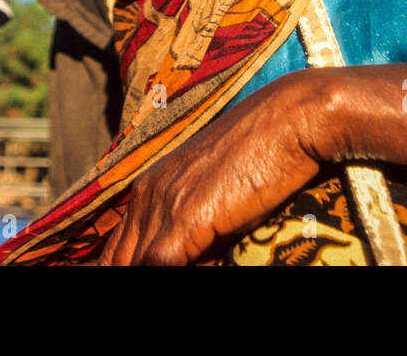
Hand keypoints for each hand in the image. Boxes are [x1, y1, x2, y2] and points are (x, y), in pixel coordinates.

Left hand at [100, 71, 334, 264]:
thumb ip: (196, 230)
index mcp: (151, 187)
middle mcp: (148, 194)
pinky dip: (170, 274)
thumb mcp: (218, 194)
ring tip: (174, 286)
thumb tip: (194, 257)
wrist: (290, 119)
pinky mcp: (184, 220)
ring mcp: (163, 206)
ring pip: (131, 265)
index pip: (118, 247)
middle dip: (128, 270)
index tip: (138, 268)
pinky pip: (155, 266)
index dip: (124, 264)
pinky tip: (199, 270)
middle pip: (116, 258)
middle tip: (157, 284)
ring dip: (147, 271)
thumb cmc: (265, 155)